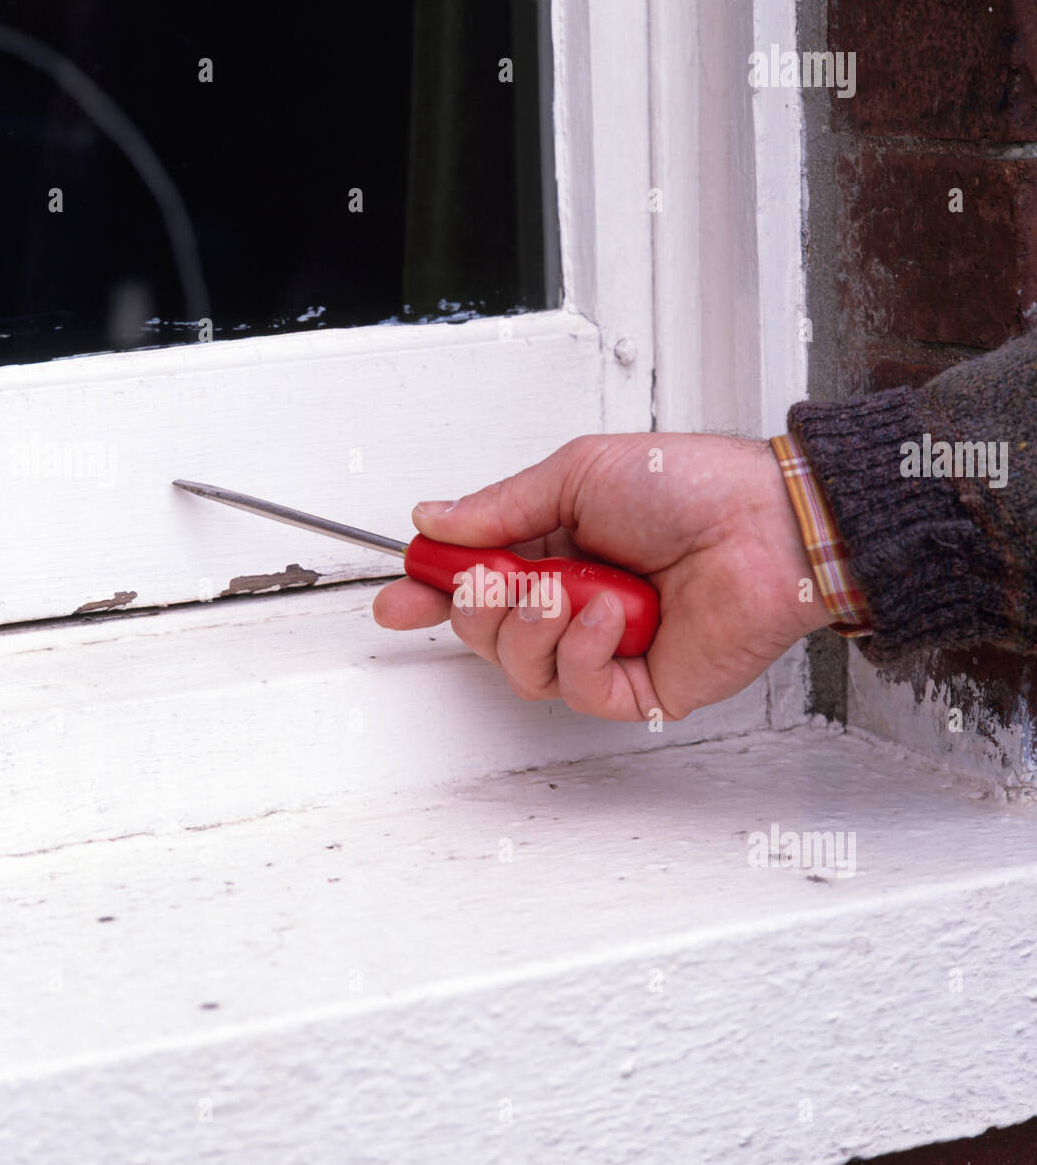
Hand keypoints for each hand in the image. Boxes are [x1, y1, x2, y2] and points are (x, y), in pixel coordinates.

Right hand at [373, 433, 833, 720]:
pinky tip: (607, 615)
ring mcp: (606, 647)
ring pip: (524, 670)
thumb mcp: (577, 474)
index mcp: (556, 548)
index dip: (432, 596)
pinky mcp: (639, 686)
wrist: (764, 523)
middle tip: (489, 582)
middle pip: (488, 635)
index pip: (478, 585)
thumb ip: (500, 507)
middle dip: (476, 611)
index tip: (400, 599)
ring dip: (528, 630)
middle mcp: (575, 602)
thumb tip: (435, 518)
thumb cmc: (691, 486)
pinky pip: (578, 690)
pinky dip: (581, 650)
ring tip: (559, 591)